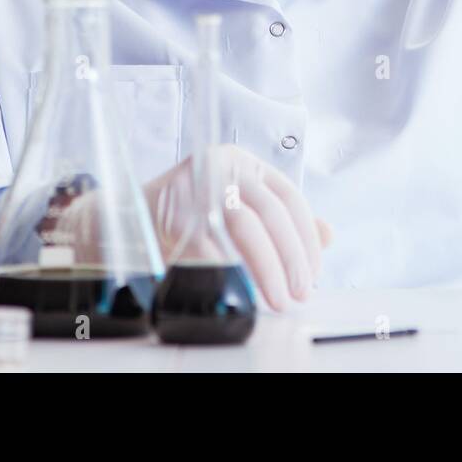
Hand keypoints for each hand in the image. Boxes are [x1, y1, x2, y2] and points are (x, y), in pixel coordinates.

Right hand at [143, 144, 332, 311]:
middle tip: (297, 294)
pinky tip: (239, 289)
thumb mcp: (242, 207)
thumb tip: (328, 234)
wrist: (133, 216)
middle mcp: (224, 165)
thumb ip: (282, 221)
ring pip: (243, 225)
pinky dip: (227, 269)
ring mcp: (198, 183)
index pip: (289, 197)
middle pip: (268, 212)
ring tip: (276, 298)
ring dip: (264, 267)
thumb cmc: (195, 214)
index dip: (305, 238)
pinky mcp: (173, 207)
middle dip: (288, 258)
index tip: (311, 274)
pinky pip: (207, 243)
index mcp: (246, 163)